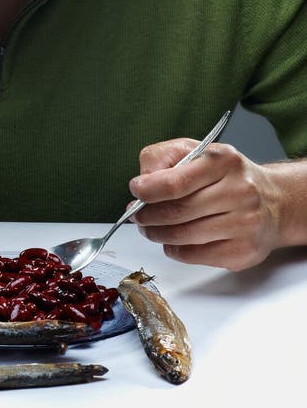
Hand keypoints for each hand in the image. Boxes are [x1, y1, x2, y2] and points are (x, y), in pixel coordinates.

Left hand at [128, 138, 280, 270]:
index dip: (148, 190)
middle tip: (136, 214)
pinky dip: (175, 250)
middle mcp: (239, 191)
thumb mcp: (197, 152)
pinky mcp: (243, 251)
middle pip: (177, 211)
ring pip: (183, 236)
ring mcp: (244, 223)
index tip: (136, 190)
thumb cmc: (226, 176)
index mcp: (223, 161)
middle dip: (147, 215)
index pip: (175, 182)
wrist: (272, 202)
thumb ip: (164, 158)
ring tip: (149, 227)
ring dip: (156, 233)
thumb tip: (143, 181)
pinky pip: (194, 255)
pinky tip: (172, 240)